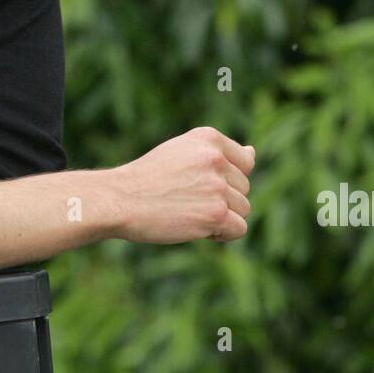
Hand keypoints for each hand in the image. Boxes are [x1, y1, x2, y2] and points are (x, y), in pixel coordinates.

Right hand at [108, 126, 254, 243]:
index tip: (200, 184)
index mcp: (208, 138)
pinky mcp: (216, 214)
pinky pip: (239, 228)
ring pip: (243, 209)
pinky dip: (222, 234)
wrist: (120, 199)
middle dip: (223, 199)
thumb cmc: (148, 178)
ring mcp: (217, 186)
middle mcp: (216, 158)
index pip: (245, 161)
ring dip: (222, 217)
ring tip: (190, 213)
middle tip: (188, 201)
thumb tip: (253, 152)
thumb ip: (218, 153)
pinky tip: (197, 228)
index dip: (227, 179)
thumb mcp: (183, 152)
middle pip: (244, 188)